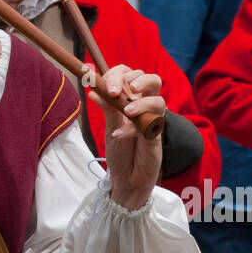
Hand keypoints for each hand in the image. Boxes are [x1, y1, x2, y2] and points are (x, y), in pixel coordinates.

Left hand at [88, 65, 164, 210]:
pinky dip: (132, 129)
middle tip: (116, 92)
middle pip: (152, 79)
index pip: (130, 75)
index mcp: (132, 99)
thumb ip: (106, 107)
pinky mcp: (157, 136)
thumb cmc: (120, 151)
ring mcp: (153, 120)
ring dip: (140, 103)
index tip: (104, 83)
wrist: (126, 178)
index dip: (118, 74)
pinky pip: (151, 126)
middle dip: (135, 80)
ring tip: (126, 111)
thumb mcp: (110, 126)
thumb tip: (93, 89)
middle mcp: (145, 106)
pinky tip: (118, 135)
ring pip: (159, 100)